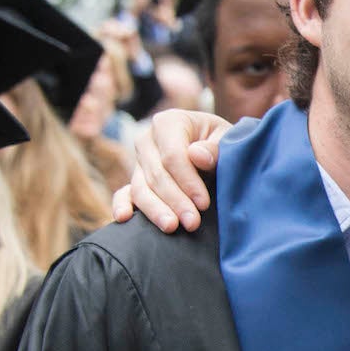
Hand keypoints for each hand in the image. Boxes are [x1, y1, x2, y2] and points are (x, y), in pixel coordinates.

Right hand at [112, 110, 230, 230]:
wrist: (216, 149)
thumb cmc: (222, 143)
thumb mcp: (228, 139)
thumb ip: (216, 148)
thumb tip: (197, 155)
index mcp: (169, 122)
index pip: (172, 155)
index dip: (187, 181)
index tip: (203, 203)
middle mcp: (147, 140)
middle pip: (156, 175)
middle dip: (175, 201)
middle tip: (192, 223)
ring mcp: (139, 161)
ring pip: (141, 188)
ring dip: (155, 210)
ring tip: (171, 227)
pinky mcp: (136, 180)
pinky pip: (125, 193)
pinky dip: (122, 205)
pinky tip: (122, 218)